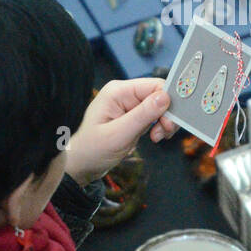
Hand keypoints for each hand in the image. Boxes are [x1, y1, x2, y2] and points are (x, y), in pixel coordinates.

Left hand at [64, 78, 178, 185]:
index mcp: (118, 91)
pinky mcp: (133, 116)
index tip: (169, 123)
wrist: (81, 165)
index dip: (168, 102)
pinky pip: (154, 116)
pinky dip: (158, 127)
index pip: (155, 86)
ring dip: (163, 123)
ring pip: (160, 107)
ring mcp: (129, 105)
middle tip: (163, 133)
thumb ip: (142, 115)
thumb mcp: (119, 134)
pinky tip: (154, 137)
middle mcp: (124, 94)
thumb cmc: (92, 150)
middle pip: (159, 96)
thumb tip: (165, 97)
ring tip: (156, 138)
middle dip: (167, 115)